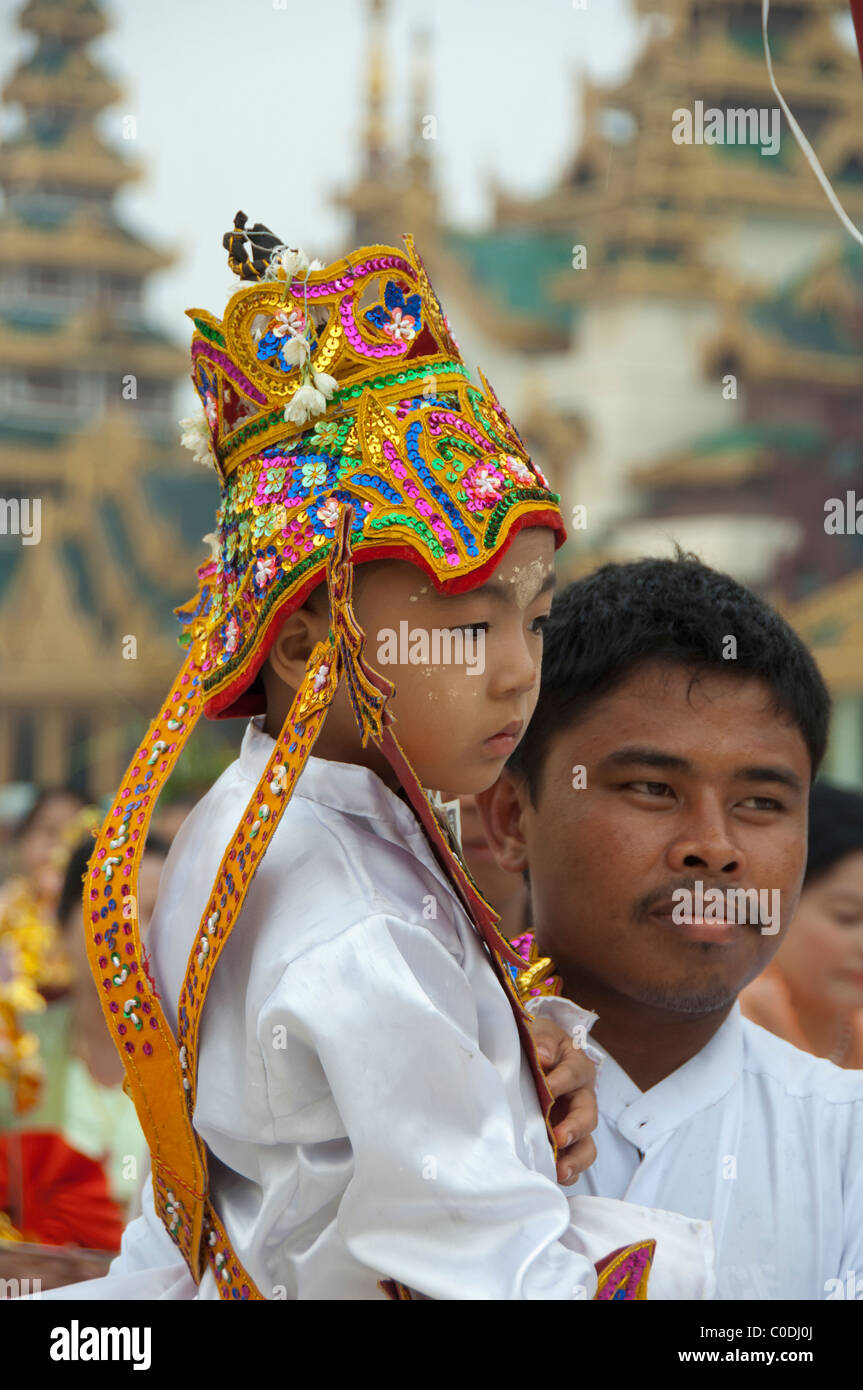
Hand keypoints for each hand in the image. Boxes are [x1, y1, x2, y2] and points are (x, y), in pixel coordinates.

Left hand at [529, 1015, 597, 1186]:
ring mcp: (575, 1123)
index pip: (573, 1074)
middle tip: (558, 1137)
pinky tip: (551, 1176)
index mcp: (577, 1068)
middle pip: (588, 1116)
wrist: (533, 1056)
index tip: (547, 1089)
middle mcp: (582, 1098)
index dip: (561, 1082)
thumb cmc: (539, 1044)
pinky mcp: (566, 1142)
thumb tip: (543, 1057)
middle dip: (574, 1128)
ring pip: (586, 1145)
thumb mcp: (541, 1032)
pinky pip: (572, 1160)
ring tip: (560, 1170)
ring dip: (575, 1159)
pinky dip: (566, 1171)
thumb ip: (543, 1040)